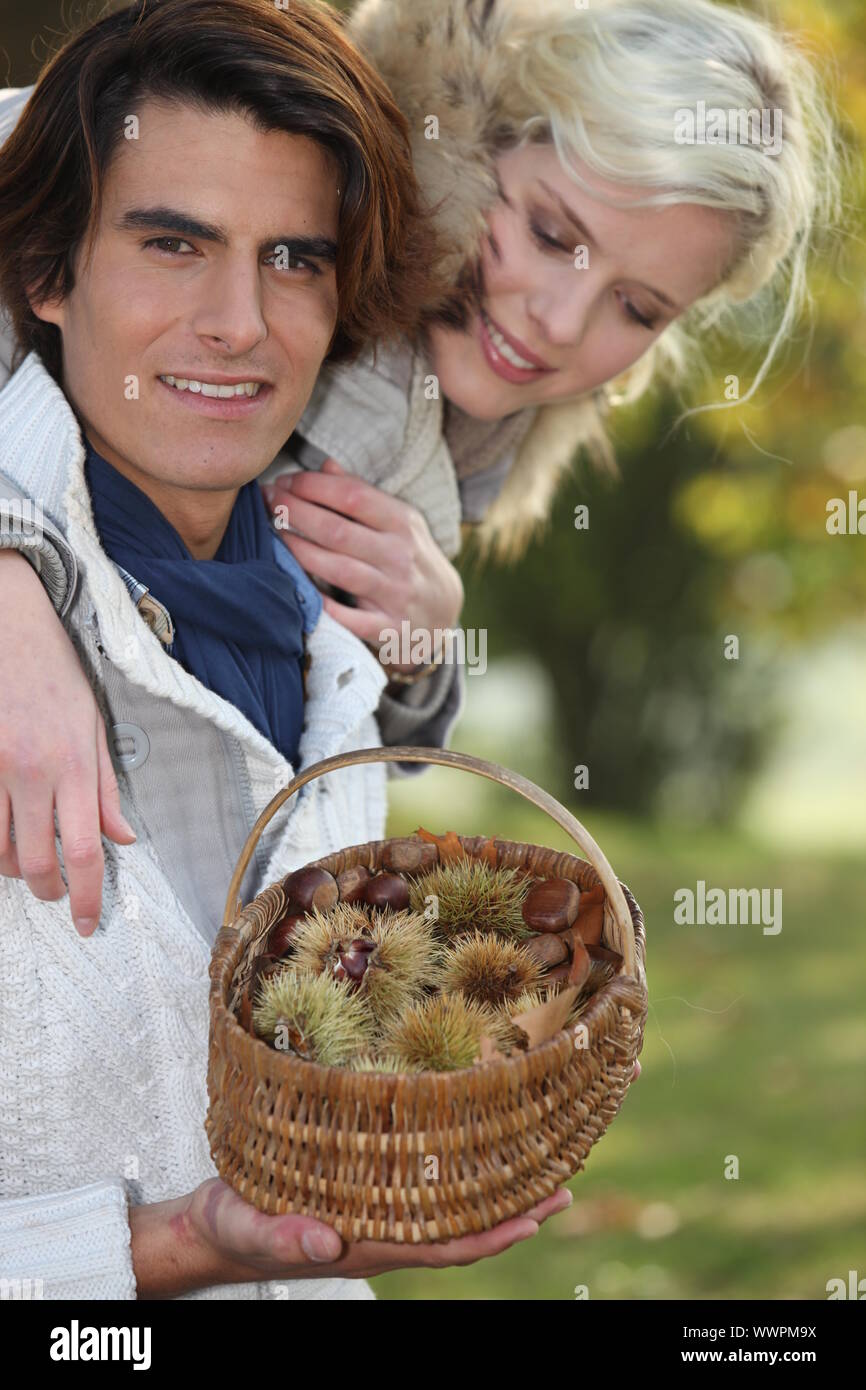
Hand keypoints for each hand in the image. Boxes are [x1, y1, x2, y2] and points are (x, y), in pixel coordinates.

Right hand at [0, 552, 135, 934]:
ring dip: (15, 868)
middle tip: (57, 894)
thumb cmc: (56, 674)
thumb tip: (123, 839)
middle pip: (37, 862)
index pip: (85, 850)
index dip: (88, 897)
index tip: (89, 924)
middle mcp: (32, 770)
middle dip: (48, 891)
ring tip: (29, 862)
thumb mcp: (95, 726)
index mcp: (74, 763)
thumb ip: (107, 789)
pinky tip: (4, 835)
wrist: (7, 625)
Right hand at [145, 1178, 571, 1295]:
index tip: (537, 1216)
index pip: (444, 1246)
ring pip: (449, 1210)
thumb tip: (330, 1245)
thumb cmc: (230, 1225)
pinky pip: (424, 1191)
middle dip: (514, 1211)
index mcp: (365, 1245)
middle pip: (462, 1229)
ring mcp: (377, 1216)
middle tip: (563, 1185)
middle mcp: (383, 1232)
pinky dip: (458, 1175)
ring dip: (495, 1192)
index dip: (492, 1235)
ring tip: (539, 1167)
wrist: (211, 1227)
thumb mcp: (248, 1226)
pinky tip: (474, 1151)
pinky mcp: (363, 1195)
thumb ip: (285, 1236)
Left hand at [261, 460, 463, 674]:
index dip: (313, 486)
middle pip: (338, 530)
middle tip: (269, 502)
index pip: (353, 496)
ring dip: (299, 551)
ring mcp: (395, 593)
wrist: (444, 612)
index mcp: (403, 523)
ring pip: (338, 570)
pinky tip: (295, 586)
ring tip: (274, 534)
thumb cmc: (411, 558)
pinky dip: (320, 603)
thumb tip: (325, 466)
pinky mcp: (387, 627)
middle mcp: (401, 556)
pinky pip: (347, 617)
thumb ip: (363, 494)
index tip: (284, 482)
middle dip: (297, 513)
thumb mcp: (399, 521)